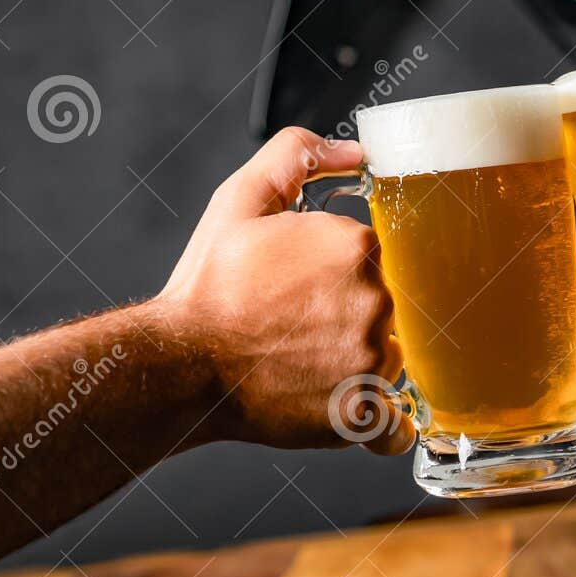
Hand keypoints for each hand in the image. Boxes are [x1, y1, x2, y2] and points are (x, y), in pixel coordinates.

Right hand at [149, 127, 412, 454]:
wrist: (180, 364)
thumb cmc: (208, 287)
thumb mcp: (241, 199)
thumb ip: (295, 156)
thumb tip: (355, 152)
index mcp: (356, 246)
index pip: (378, 257)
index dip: (343, 270)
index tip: (312, 284)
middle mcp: (375, 300)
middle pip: (387, 305)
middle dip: (351, 313)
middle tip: (300, 324)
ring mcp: (372, 358)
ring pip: (389, 356)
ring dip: (360, 361)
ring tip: (304, 361)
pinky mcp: (361, 410)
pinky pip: (394, 424)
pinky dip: (380, 423)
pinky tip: (356, 411)